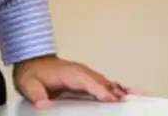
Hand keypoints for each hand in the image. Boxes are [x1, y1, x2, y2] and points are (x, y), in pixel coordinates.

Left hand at [13, 55, 129, 108]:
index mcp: (71, 73)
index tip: (112, 99)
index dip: (102, 91)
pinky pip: (105, 84)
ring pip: (108, 83)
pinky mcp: (87, 80)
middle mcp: (82, 72)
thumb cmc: (33, 74)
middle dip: (118, 92)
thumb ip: (36, 94)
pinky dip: (117, 89)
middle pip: (104, 83)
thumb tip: (43, 103)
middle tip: (132, 101)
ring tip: (138, 97)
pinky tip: (126, 94)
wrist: (32, 63)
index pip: (90, 83)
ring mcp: (86, 75)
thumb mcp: (29, 85)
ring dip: (122, 91)